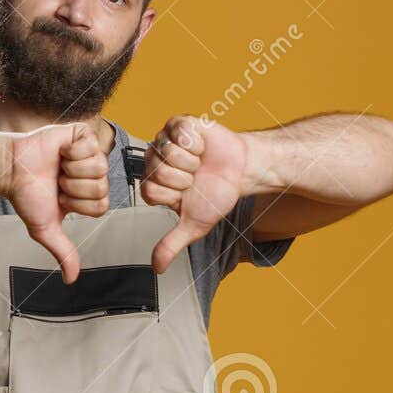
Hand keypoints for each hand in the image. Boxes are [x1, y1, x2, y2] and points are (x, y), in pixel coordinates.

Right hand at [6, 123, 108, 282]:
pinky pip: (91, 145)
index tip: (60, 198)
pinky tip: (61, 152)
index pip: (102, 206)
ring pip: (98, 166)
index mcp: (88, 194)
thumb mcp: (45, 228)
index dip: (79, 204)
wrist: (11, 168)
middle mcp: (92, 174)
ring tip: (58, 166)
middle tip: (57, 181)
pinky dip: (72, 151)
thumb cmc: (26, 194)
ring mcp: (89, 153)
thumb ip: (62, 252)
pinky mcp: (82, 134)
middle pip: (102, 187)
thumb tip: (71, 279)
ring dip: (72, 169)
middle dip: (74, 187)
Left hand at [142, 116, 248, 272]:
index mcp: (151, 183)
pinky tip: (201, 146)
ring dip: (192, 160)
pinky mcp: (178, 123)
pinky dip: (196, 142)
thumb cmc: (217, 195)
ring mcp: (164, 140)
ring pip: (167, 152)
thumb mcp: (195, 224)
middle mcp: (153, 161)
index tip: (187, 193)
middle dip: (184, 178)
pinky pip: (179, 133)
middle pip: (156, 171)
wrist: (242, 171)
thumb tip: (157, 269)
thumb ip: (171, 244)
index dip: (174, 193)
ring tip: (200, 161)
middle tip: (196, 176)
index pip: (149, 190)